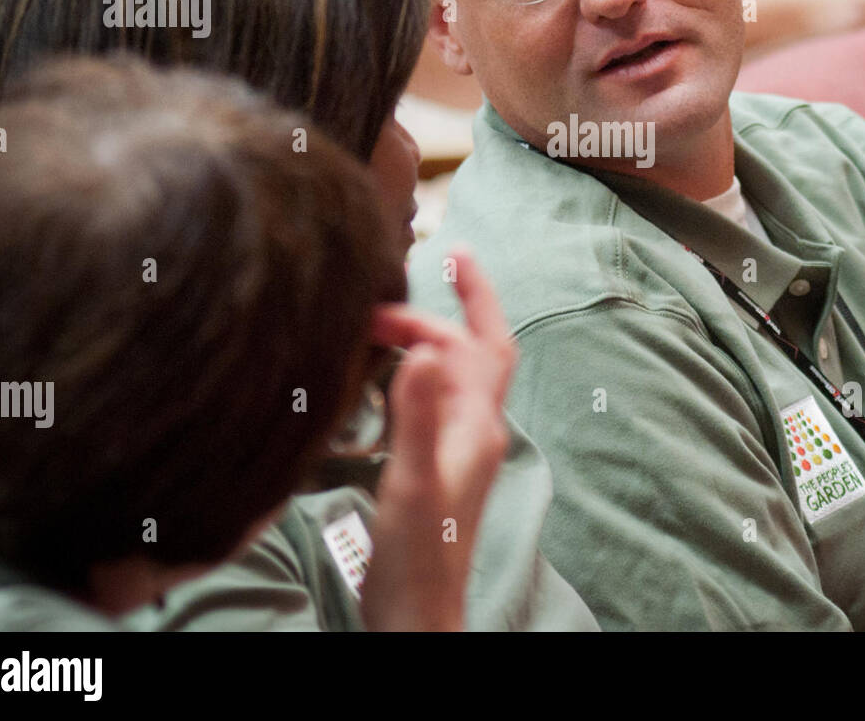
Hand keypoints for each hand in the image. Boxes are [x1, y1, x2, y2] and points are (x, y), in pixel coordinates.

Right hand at [359, 246, 515, 630]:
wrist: (417, 612)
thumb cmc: (419, 553)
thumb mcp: (413, 479)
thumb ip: (416, 413)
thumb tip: (422, 345)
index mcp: (478, 424)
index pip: (486, 342)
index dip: (475, 295)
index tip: (455, 251)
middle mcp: (476, 429)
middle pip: (470, 353)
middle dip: (436, 316)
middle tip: (377, 307)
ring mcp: (459, 447)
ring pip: (453, 376)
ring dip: (428, 341)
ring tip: (385, 322)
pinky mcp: (438, 463)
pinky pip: (433, 400)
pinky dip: (413, 373)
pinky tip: (384, 377)